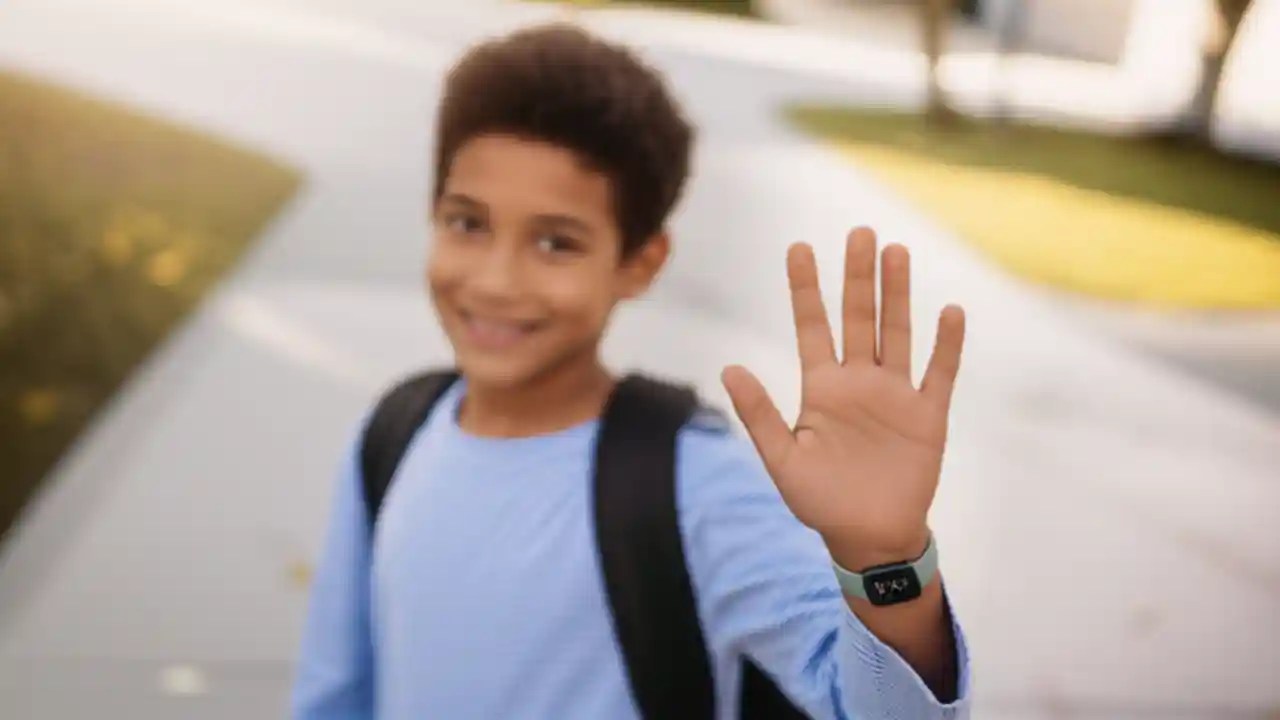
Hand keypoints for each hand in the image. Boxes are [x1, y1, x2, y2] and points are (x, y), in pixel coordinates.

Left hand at [722, 227, 965, 569]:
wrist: (868, 537)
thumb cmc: (821, 501)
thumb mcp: (782, 460)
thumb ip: (760, 413)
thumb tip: (729, 368)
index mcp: (821, 389)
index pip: (812, 327)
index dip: (806, 288)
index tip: (799, 247)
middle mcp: (858, 383)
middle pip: (859, 318)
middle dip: (858, 276)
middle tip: (859, 233)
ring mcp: (894, 396)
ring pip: (897, 334)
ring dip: (897, 295)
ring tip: (896, 252)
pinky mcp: (926, 417)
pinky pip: (938, 374)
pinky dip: (945, 345)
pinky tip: (948, 312)